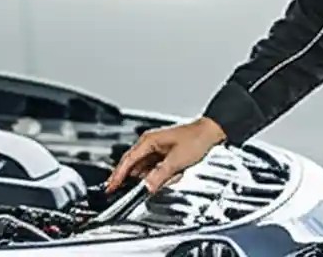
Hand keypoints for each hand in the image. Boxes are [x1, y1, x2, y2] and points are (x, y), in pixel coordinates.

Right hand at [105, 117, 226, 193]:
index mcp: (149, 141)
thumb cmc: (196, 138)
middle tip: (122, 191)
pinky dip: (159, 175)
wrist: (211, 132)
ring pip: (146, 168)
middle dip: (132, 179)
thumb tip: (146, 187)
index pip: (127, 161)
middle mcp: (150, 143)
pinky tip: (169, 176)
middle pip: (134, 165)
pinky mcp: (165, 154)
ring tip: (163, 179)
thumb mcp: (176, 161)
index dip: (117, 176)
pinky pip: (155, 168)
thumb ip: (159, 175)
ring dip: (151, 178)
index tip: (111, 187)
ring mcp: (157, 148)